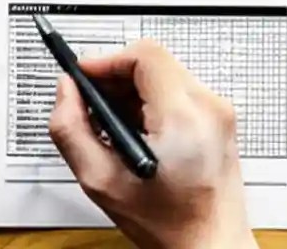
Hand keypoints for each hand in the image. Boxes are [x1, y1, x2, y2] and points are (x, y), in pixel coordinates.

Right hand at [49, 40, 258, 248]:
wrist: (210, 245)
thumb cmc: (168, 223)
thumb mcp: (101, 180)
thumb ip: (72, 129)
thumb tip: (67, 91)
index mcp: (182, 116)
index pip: (143, 56)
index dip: (106, 60)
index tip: (83, 76)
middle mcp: (207, 106)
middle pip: (153, 62)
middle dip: (116, 78)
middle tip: (92, 106)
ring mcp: (218, 111)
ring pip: (165, 75)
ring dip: (133, 92)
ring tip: (114, 128)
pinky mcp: (219, 118)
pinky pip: (179, 91)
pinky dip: (152, 103)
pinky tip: (138, 134)